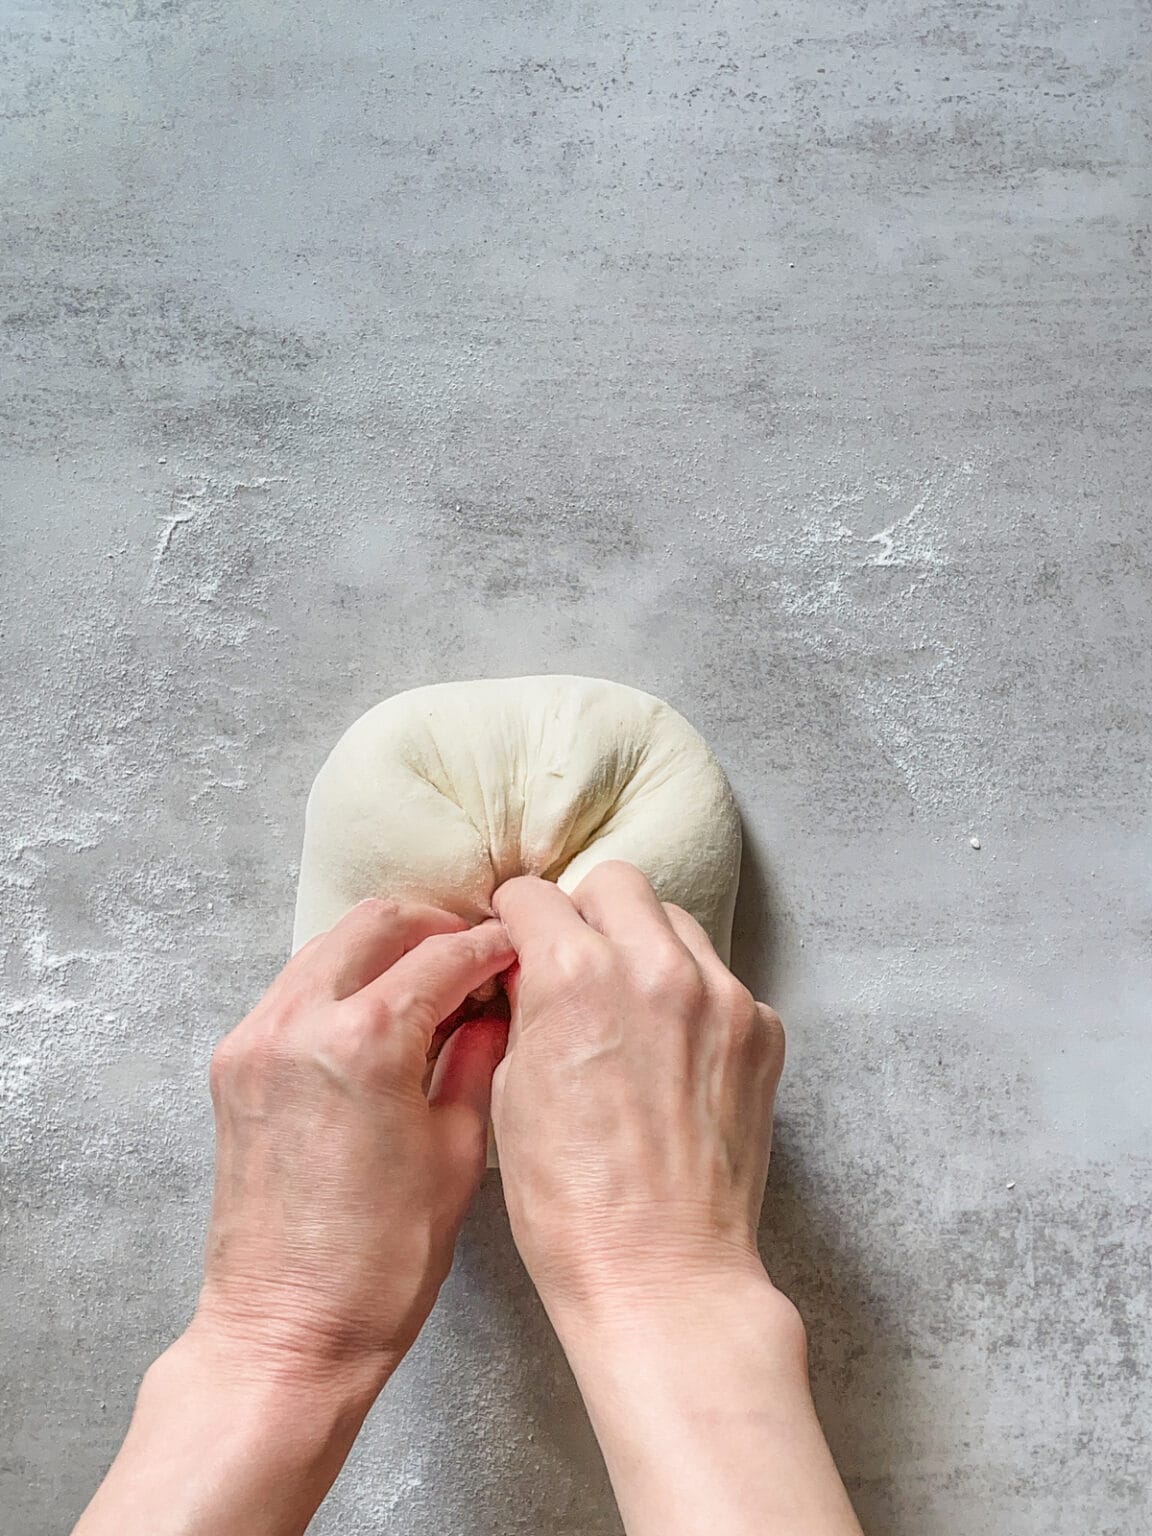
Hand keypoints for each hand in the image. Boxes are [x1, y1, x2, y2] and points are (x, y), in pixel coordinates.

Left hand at [192, 898, 513, 1389]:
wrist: (286, 1336)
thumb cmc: (381, 1264)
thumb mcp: (458, 1154)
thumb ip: (478, 1060)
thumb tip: (493, 1010)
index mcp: (363, 1042)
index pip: (442, 955)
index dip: (491, 946)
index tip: (519, 949)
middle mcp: (298, 1023)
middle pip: (376, 923)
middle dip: (435, 927)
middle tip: (477, 956)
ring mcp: (255, 1040)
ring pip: (329, 946)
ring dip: (386, 950)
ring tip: (435, 986)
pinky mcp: (234, 1065)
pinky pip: (297, 989)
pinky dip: (344, 983)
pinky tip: (384, 1018)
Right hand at [489, 867, 861, 1535]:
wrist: (664, 1274)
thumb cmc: (570, 1203)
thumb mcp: (509, 1091)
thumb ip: (526, 1008)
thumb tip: (531, 971)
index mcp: (576, 975)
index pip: (535, 894)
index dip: (516, 922)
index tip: (518, 943)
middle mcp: (654, 967)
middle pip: (616, 883)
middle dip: (585, 915)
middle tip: (574, 967)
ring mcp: (721, 996)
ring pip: (675, 922)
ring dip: (643, 948)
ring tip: (629, 1011)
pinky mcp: (762, 1030)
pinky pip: (720, 979)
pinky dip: (692, 999)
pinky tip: (673, 1055)